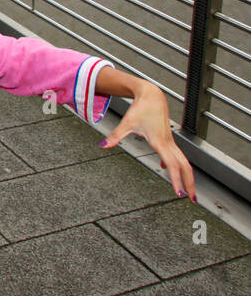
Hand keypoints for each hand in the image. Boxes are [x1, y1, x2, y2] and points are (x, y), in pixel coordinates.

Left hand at [101, 82, 195, 200]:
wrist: (152, 95)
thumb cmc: (140, 108)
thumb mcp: (127, 123)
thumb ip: (115, 136)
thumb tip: (103, 146)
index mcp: (160, 142)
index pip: (172, 165)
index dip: (176, 180)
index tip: (178, 193)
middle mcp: (169, 143)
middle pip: (185, 166)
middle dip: (190, 183)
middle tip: (193, 200)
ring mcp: (170, 141)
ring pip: (184, 162)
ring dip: (187, 176)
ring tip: (188, 190)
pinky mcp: (168, 139)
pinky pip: (177, 155)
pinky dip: (177, 165)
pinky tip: (166, 168)